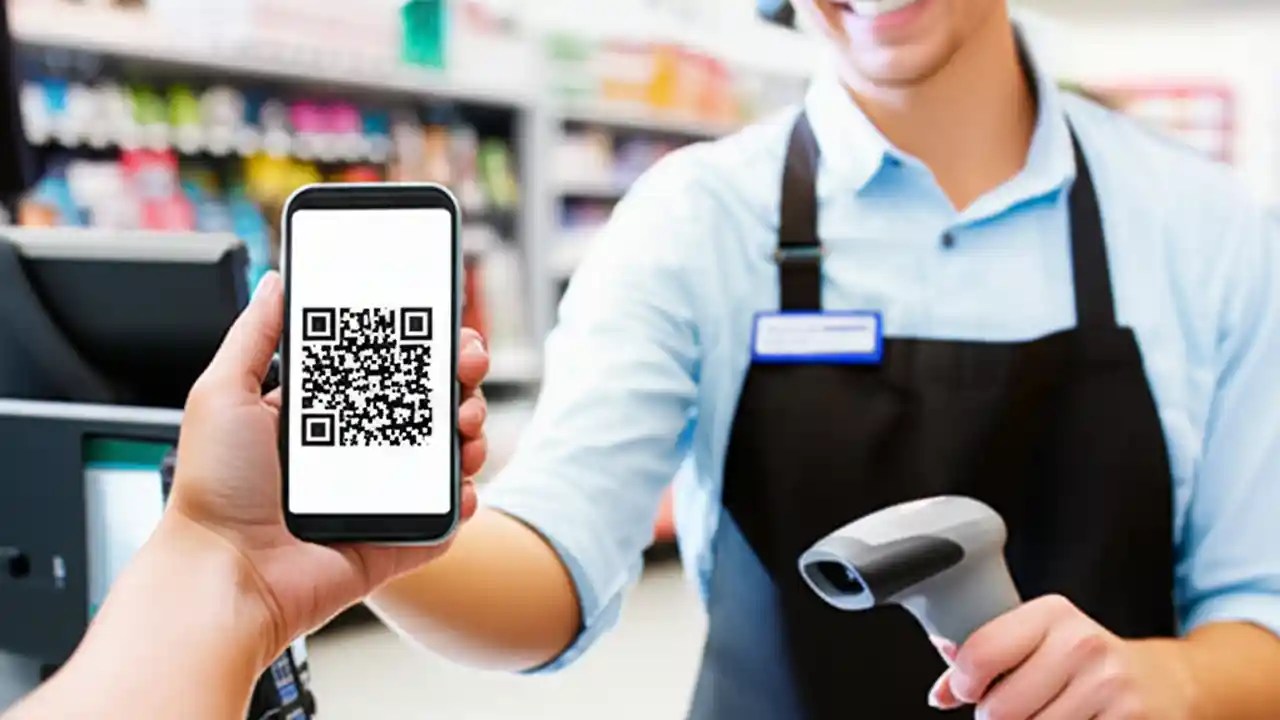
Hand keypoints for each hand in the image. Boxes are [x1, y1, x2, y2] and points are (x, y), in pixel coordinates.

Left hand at [166, 271, 489, 659]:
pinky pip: (446, 513)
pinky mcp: (398, 537)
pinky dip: (463, 495)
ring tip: (464, 425)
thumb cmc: (214, 490)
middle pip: (428, 403)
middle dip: (459, 378)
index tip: (442, 324)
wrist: (228, 573)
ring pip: (446, 451)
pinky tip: (459, 480)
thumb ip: (254, 334)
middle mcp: (355, 450)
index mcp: (322, 414)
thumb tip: (277, 280)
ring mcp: (380, 494)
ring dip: (469, 429)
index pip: (384, 367)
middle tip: (466, 367)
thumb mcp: (222, 393)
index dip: (419, 344)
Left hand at [929, 595, 1194, 718]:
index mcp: (1053, 615)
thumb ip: (987, 659)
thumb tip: (941, 692)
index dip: (963, 684)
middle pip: (999, 710)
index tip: (967, 690)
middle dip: (996, 718)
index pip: (981, 653)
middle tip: (1016, 710)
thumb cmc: (1088, 663)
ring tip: (1049, 715)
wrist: (1168, 683)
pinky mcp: (1130, 719)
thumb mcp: (1041, 642)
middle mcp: (1083, 644)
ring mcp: (1111, 686)